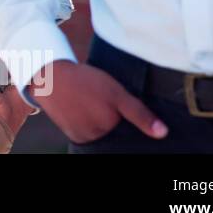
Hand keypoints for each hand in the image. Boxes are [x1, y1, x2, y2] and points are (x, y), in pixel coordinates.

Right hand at [31, 60, 167, 143]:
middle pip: (113, 132)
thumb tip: (162, 133)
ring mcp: (82, 136)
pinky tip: (84, 107)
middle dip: (112, 120)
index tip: (118, 104)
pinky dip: (87, 121)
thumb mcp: (116, 93)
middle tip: (103, 100)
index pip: (128, 130)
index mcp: (109, 128)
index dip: (127, 118)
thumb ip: (140, 114)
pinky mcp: (71, 133)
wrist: (49, 75)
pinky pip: (86, 131)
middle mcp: (96, 137)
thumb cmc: (85, 81)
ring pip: (99, 132)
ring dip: (99, 121)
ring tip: (92, 102)